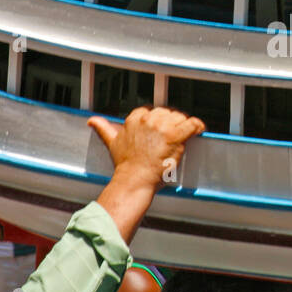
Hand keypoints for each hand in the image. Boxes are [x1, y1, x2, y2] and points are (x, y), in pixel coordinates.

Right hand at [89, 107, 204, 191]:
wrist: (134, 179)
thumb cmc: (125, 165)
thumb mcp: (111, 142)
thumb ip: (103, 128)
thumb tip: (92, 121)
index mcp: (135, 119)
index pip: (151, 112)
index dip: (157, 121)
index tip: (160, 130)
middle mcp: (148, 120)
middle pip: (166, 113)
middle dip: (170, 123)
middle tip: (172, 136)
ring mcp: (162, 127)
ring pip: (179, 117)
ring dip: (183, 125)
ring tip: (185, 134)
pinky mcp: (175, 136)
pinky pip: (191, 124)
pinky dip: (198, 126)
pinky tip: (199, 129)